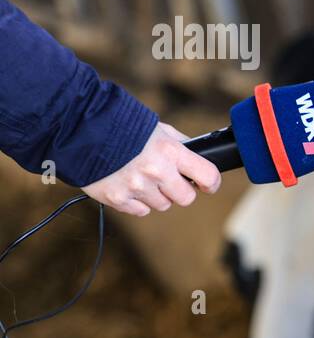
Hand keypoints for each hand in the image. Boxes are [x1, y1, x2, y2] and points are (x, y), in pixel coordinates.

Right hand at [82, 123, 220, 215]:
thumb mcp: (157, 128)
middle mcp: (156, 172)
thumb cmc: (121, 126)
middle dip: (180, 190)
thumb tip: (199, 157)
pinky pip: (140, 211)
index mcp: (170, 151)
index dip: (211, 182)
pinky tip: (128, 185)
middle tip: (169, 180)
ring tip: (142, 177)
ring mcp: (136, 187)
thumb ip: (179, 144)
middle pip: (186, 198)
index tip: (207, 184)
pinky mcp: (117, 199)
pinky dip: (137, 202)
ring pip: (163, 205)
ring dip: (157, 195)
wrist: (79, 129)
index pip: (208, 176)